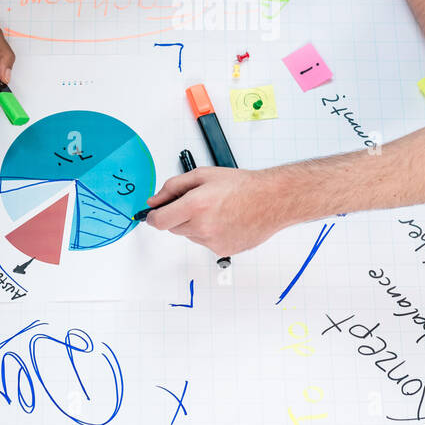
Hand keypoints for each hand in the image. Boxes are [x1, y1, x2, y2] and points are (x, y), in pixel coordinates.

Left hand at [142, 167, 285, 254]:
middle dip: (178, 216)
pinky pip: (205, 243)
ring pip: (189, 235)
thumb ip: (172, 187)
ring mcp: (212, 241)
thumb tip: (154, 200)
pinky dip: (209, 233)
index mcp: (194, 205)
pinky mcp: (222, 250)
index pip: (158, 221)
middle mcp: (202, 227)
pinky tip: (224, 220)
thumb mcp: (203, 175)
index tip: (153, 214)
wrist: (271, 200)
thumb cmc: (241, 186)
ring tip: (216, 210)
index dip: (152, 217)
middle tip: (197, 203)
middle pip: (173, 228)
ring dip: (195, 225)